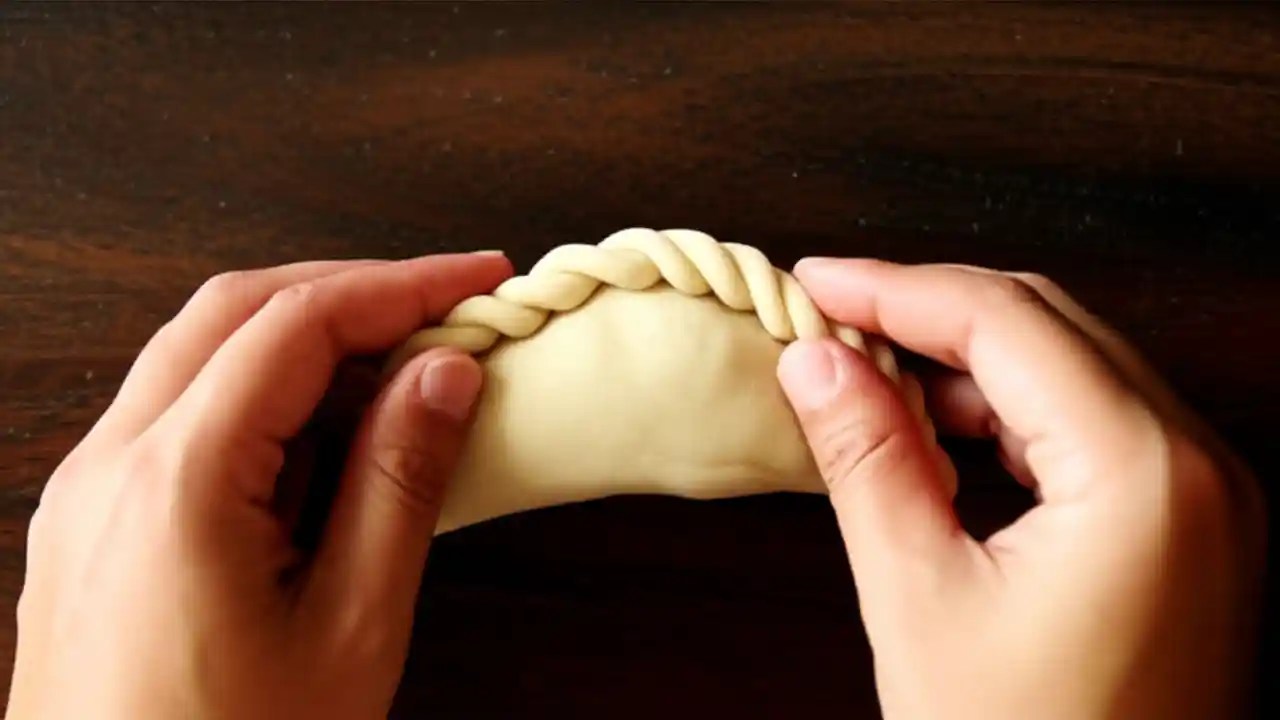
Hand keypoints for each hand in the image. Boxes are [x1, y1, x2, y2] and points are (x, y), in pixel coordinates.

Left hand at [6, 253, 512, 718]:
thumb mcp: (350, 627)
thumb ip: (397, 483)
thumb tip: (443, 374)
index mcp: (176, 482)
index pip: (298, 324)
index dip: (402, 287)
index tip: (479, 282)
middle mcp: (111, 466)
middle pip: (235, 310)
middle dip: (349, 291)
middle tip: (444, 305)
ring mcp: (87, 493)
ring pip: (198, 353)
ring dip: (301, 338)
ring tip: (398, 369)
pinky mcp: (90, 525)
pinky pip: (175, 414)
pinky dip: (256, 392)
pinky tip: (322, 436)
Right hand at [776, 260, 1265, 719]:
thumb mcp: (920, 603)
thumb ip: (868, 461)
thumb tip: (815, 362)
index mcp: (1141, 474)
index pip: (1003, 320)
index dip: (894, 288)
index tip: (816, 284)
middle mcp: (1197, 466)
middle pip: (1048, 325)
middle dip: (931, 311)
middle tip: (832, 324)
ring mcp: (1208, 497)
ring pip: (1075, 367)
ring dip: (972, 360)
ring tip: (874, 379)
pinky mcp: (1194, 528)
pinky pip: (1098, 425)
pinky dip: (1016, 413)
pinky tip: (947, 433)